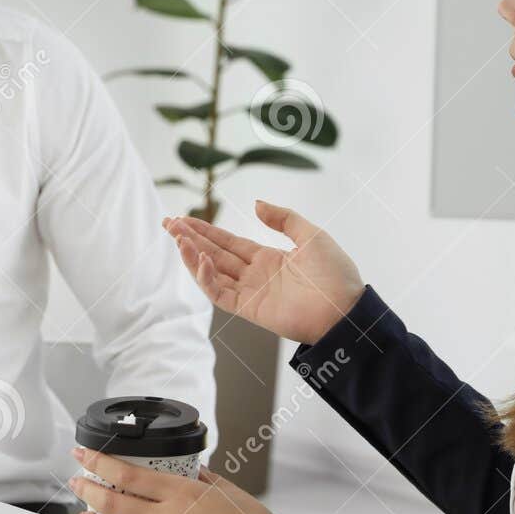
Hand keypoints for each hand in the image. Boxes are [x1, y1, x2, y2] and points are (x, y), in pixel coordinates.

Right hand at [163, 200, 363, 345]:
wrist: (346, 309)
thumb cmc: (336, 274)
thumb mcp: (311, 235)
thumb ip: (283, 219)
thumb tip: (255, 204)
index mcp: (268, 258)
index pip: (228, 242)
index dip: (205, 230)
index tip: (184, 218)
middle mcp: (255, 275)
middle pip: (214, 254)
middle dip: (190, 239)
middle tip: (168, 223)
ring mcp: (251, 293)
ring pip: (212, 273)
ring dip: (192, 255)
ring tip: (177, 237)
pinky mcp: (250, 309)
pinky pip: (221, 294)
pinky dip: (206, 278)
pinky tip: (198, 259)